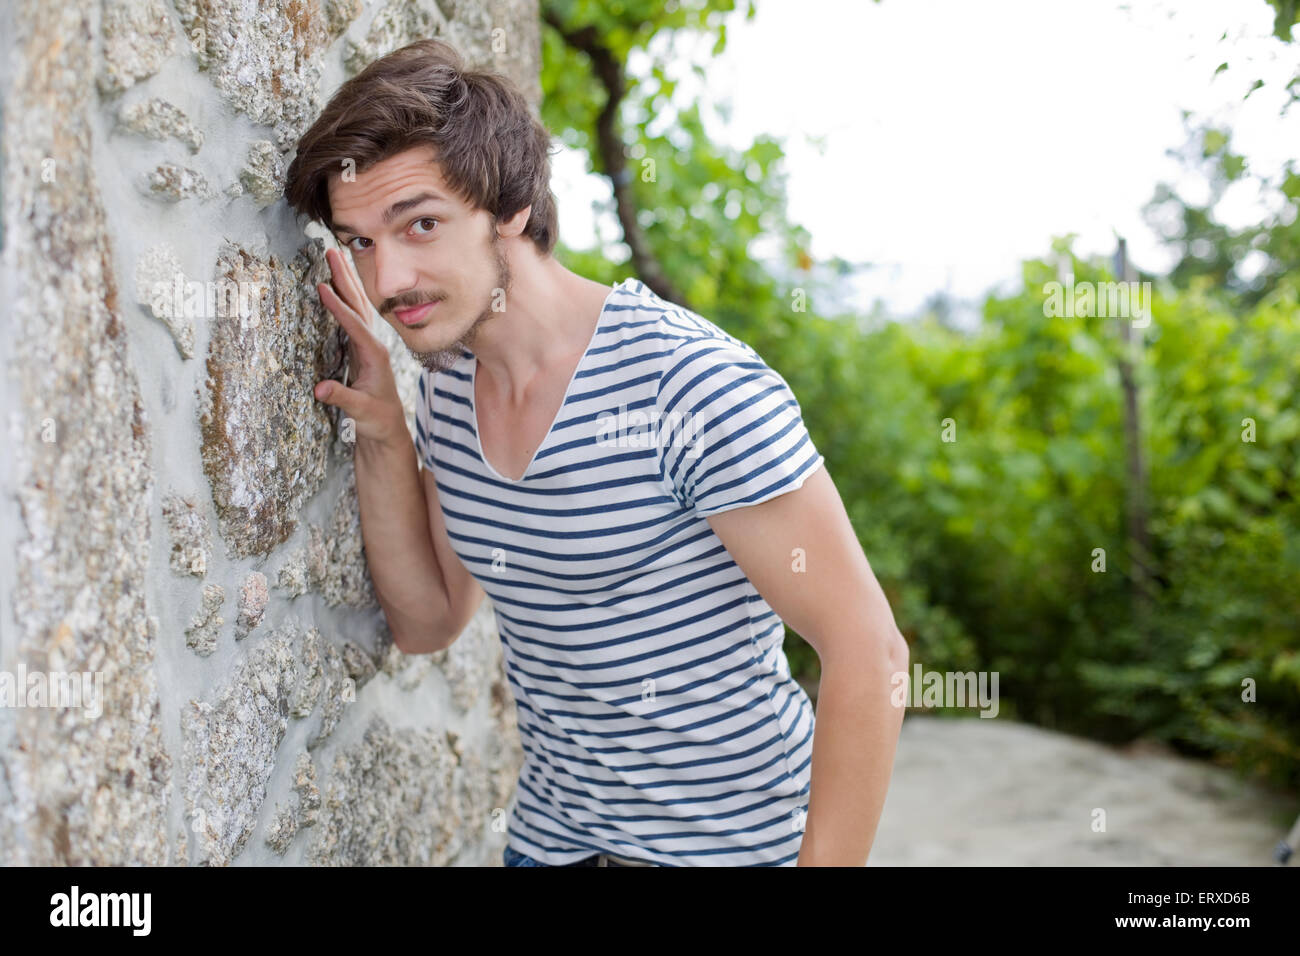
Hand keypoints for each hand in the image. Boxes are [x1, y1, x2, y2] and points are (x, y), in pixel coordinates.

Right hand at [313, 247, 405, 446]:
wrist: (388, 428)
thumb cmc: (377, 421)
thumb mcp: (360, 412)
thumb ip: (343, 399)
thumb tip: (320, 389)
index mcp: (374, 355)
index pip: (354, 325)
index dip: (338, 307)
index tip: (323, 287)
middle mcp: (373, 344)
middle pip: (359, 304)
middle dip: (345, 277)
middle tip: (331, 251)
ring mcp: (368, 344)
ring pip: (357, 305)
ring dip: (345, 280)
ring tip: (333, 256)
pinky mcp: (361, 348)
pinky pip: (353, 315)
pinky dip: (344, 297)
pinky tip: (335, 284)